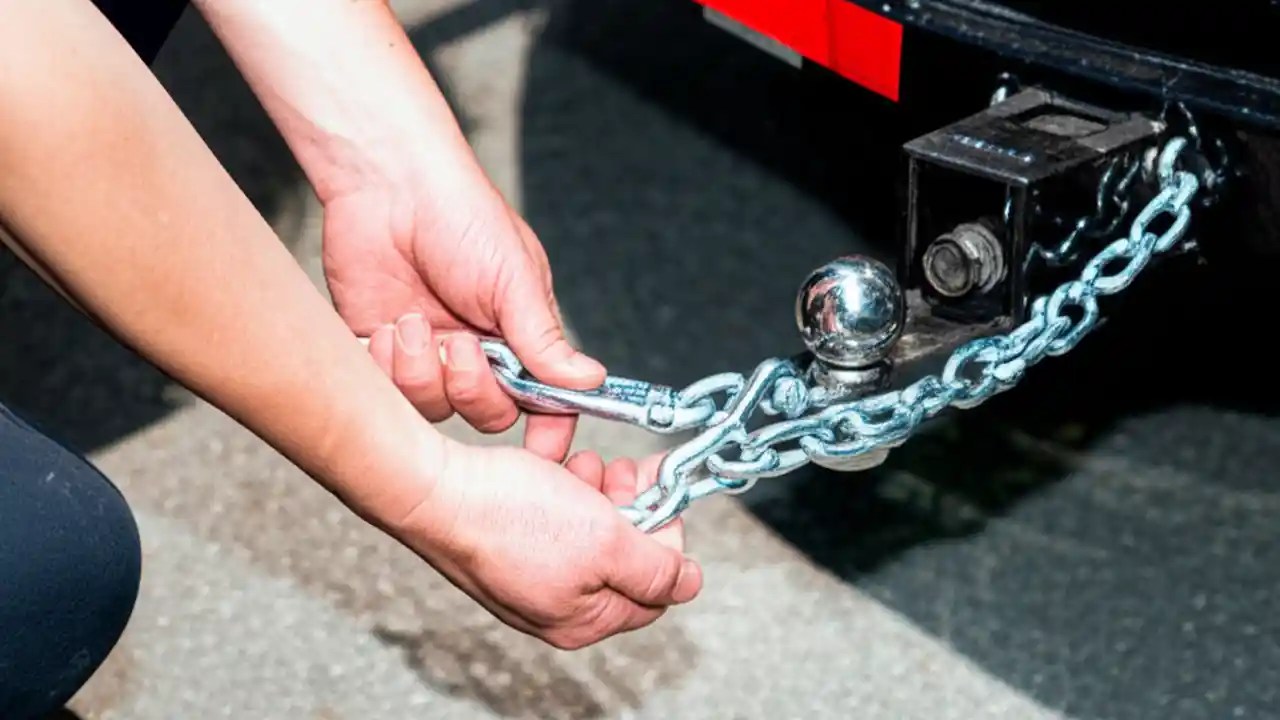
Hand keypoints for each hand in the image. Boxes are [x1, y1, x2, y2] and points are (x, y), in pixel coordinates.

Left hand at [323, 182, 604, 461]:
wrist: (387, 184)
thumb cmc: (461, 216)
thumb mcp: (513, 280)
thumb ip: (544, 340)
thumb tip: (591, 381)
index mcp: (520, 336)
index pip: (544, 402)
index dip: (547, 432)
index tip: (542, 451)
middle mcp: (478, 351)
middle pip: (487, 414)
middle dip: (473, 389)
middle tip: (461, 346)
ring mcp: (429, 354)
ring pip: (433, 408)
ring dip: (423, 372)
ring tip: (414, 324)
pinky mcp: (381, 351)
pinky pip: (386, 391)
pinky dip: (386, 365)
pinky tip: (387, 329)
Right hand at [396, 443, 701, 649]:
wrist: (431, 488)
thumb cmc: (507, 519)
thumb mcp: (605, 543)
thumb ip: (655, 567)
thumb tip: (690, 583)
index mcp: (581, 619)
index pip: (654, 590)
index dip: (667, 538)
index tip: (666, 496)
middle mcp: (553, 601)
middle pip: (620, 554)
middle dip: (629, 505)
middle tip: (625, 471)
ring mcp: (527, 568)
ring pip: (586, 523)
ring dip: (595, 486)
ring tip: (585, 464)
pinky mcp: (505, 535)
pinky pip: (550, 507)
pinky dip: (558, 479)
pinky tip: (552, 457)